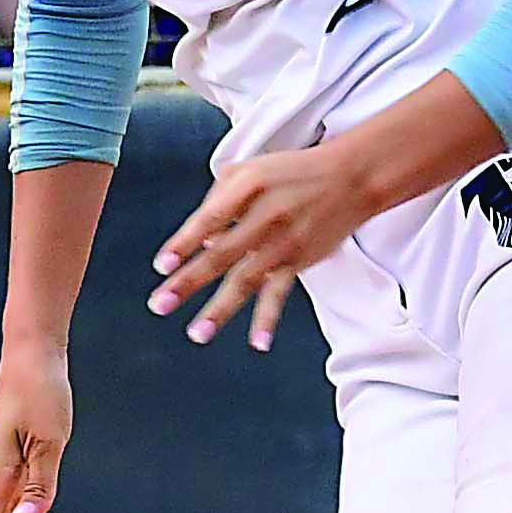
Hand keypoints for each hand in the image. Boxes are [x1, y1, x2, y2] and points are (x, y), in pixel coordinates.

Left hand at [148, 143, 376, 351]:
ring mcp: (283, 242)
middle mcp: (265, 215)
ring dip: (220, 309)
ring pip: (246, 279)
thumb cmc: (292, 173)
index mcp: (247, 187)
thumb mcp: (250, 170)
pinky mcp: (299, 260)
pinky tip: (258, 342)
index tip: (163, 264)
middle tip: (160, 304)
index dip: (184, 243)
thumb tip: (198, 243)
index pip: (209, 218)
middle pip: (220, 254)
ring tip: (198, 332)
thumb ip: (218, 200)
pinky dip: (268, 318)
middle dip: (188, 282)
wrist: (351, 178)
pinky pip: (279, 293)